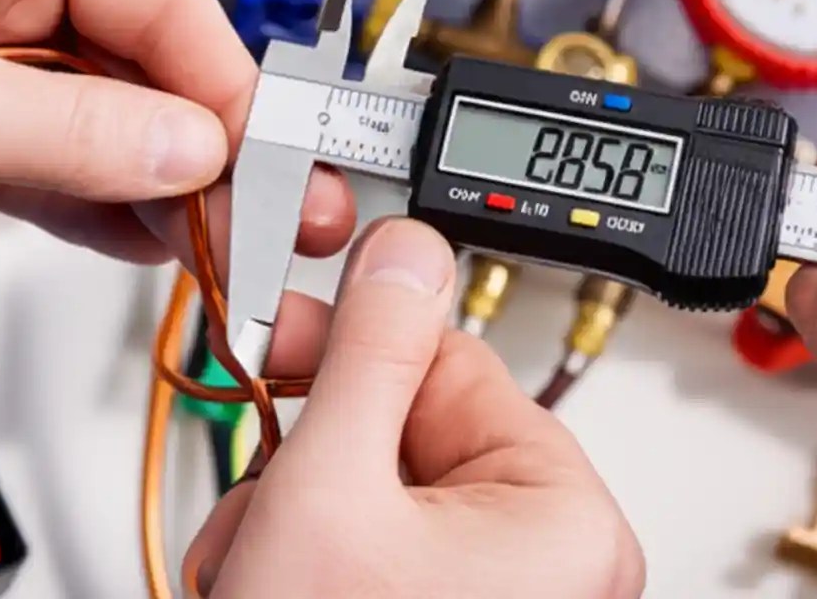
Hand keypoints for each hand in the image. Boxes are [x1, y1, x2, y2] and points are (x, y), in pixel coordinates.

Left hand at [0, 0, 354, 332]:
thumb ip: (84, 130)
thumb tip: (195, 145)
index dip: (217, 76)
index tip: (261, 152)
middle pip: (145, 57)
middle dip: (202, 137)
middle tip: (263, 206)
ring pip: (117, 120)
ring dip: (167, 183)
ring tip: (216, 238)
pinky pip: (75, 168)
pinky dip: (115, 209)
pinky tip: (154, 242)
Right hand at [184, 220, 643, 597]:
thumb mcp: (328, 488)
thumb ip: (367, 353)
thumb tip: (403, 252)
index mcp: (559, 515)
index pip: (448, 360)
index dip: (351, 342)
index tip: (284, 331)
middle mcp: (548, 559)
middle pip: (401, 429)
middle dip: (307, 456)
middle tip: (262, 491)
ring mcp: (494, 596)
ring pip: (370, 487)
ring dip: (290, 511)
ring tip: (257, 566)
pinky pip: (371, 543)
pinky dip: (305, 553)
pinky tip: (269, 585)